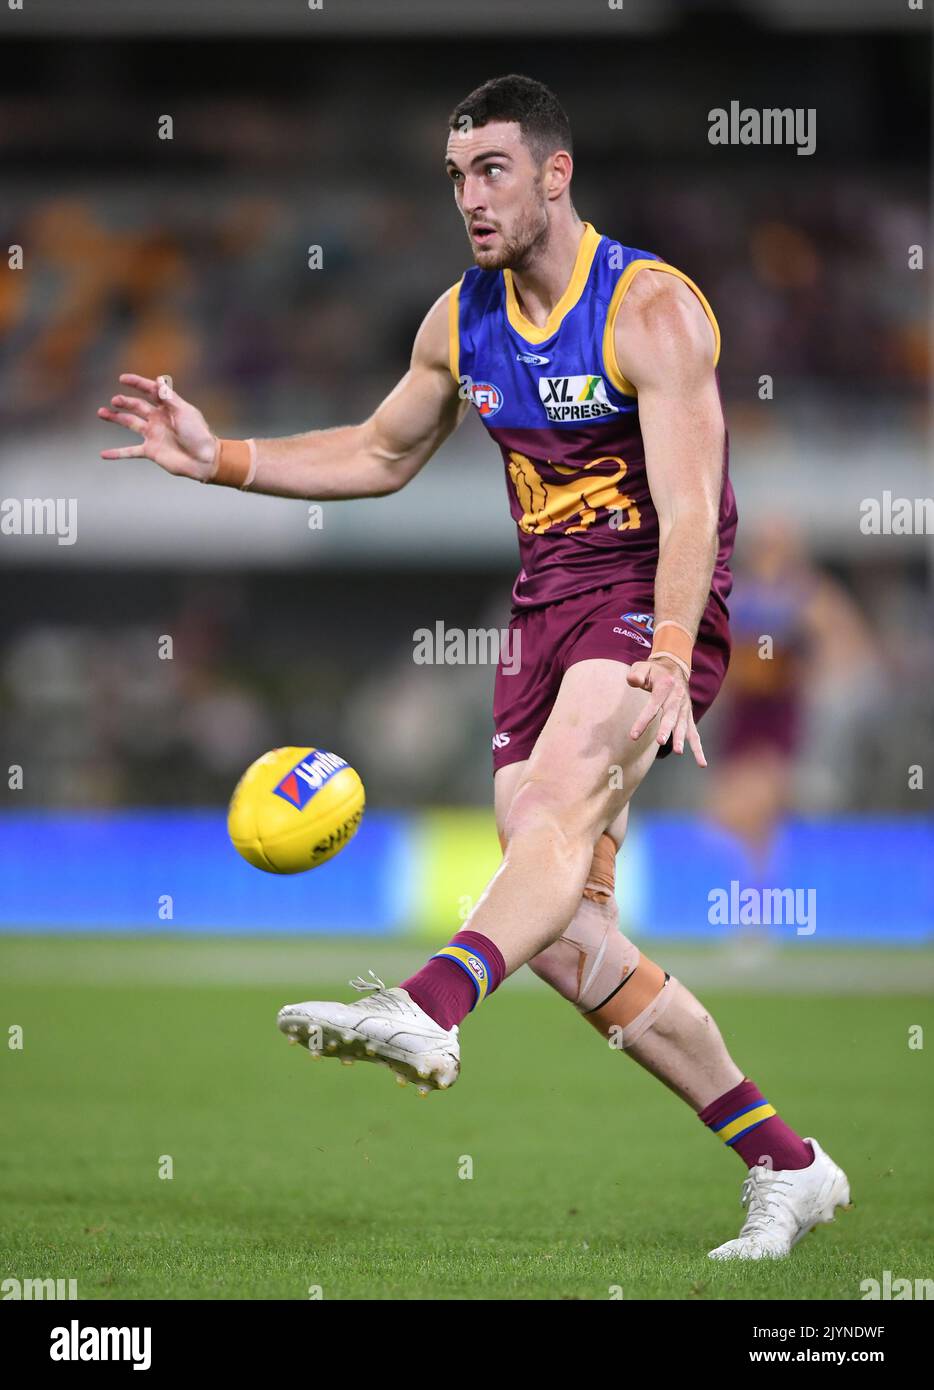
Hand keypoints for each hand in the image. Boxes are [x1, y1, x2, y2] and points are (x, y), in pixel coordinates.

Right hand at [98, 374, 216, 480]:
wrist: (204, 460)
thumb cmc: (198, 434)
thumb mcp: (184, 412)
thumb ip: (169, 398)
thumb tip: (158, 379)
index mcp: (168, 407)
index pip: (150, 391)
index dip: (137, 383)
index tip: (123, 378)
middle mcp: (158, 419)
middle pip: (137, 406)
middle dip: (125, 402)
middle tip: (115, 400)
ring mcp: (153, 435)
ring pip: (130, 423)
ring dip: (115, 418)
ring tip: (101, 412)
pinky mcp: (151, 451)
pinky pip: (130, 452)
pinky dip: (117, 453)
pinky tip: (103, 454)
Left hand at [627, 656, 706, 766]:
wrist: (675, 668)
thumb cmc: (654, 671)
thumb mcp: (643, 667)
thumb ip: (636, 674)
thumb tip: (633, 681)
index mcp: (664, 687)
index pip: (652, 706)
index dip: (643, 721)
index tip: (633, 736)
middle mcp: (677, 699)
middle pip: (671, 716)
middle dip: (666, 729)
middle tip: (661, 741)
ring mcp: (684, 709)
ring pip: (683, 726)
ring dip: (681, 738)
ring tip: (678, 751)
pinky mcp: (688, 717)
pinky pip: (694, 734)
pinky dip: (698, 749)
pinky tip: (702, 763)